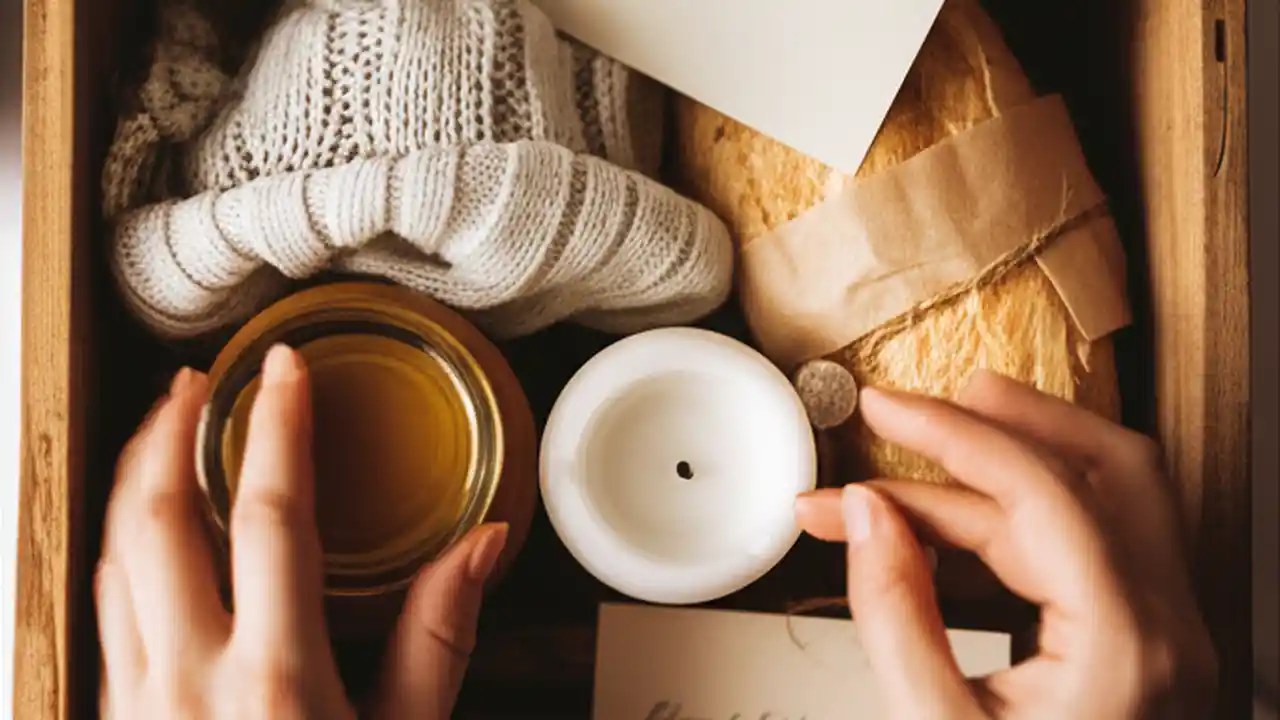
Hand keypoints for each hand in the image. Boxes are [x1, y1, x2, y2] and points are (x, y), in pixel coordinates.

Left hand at [97, 345, 505, 718]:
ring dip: (135, 481)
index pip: (271, 518)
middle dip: (169, 432)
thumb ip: (440, 637)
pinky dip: (122, 547)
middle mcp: (187, 679)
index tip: (285, 369)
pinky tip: (150, 533)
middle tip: (199, 381)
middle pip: (156, 519)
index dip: (278, 430)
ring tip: (168, 433)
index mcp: (275, 678)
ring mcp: (136, 701)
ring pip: (110, 557)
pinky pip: (102, 608)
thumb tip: (483, 542)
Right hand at [794, 371, 1216, 718]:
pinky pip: (1093, 545)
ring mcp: (1169, 635)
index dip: (950, 439)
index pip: (1039, 492)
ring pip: (1111, 494)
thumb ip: (894, 611)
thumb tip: (866, 516)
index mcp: (1126, 647)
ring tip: (940, 439)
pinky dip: (1021, 517)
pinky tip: (952, 526)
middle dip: (995, 427)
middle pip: (1097, 470)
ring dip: (1024, 454)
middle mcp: (1168, 628)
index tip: (886, 413)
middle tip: (912, 412)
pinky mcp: (1145, 645)